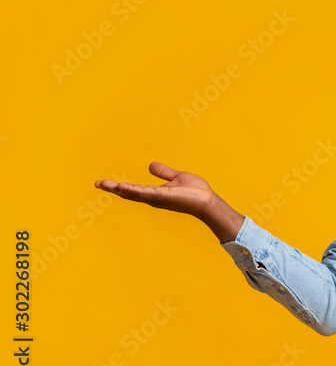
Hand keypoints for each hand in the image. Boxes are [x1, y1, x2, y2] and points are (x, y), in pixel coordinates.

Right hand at [95, 162, 243, 241]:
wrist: (207, 201)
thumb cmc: (195, 191)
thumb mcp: (177, 177)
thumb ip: (163, 173)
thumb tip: (150, 165)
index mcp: (155, 193)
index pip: (134, 189)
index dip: (119, 186)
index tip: (104, 183)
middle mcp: (153, 197)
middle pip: (129, 193)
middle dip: (113, 188)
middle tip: (97, 183)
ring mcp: (158, 198)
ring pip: (134, 193)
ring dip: (120, 189)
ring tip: (105, 184)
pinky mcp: (164, 197)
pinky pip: (146, 193)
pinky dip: (134, 190)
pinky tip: (124, 187)